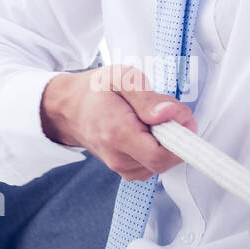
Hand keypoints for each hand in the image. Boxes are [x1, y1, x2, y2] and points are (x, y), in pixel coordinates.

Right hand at [40, 65, 196, 178]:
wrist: (69, 108)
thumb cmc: (94, 91)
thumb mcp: (120, 78)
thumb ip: (147, 97)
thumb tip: (170, 114)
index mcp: (117, 134)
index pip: (162, 155)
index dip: (180, 138)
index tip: (180, 118)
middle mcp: (119, 157)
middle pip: (167, 159)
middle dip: (175, 135)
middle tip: (164, 111)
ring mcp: (123, 167)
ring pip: (164, 162)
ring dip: (166, 141)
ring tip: (149, 119)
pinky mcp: (128, 171)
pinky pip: (155, 164)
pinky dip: (158, 148)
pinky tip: (146, 132)